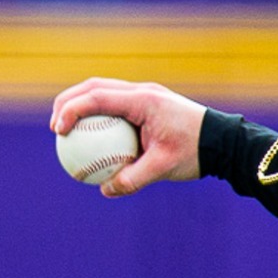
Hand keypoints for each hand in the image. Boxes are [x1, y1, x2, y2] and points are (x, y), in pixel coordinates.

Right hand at [50, 78, 205, 197]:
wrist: (223, 141)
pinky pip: (116, 106)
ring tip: (64, 129)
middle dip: (68, 102)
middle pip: (94, 87)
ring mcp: (145, 95)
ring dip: (81, 104)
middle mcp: (142, 91)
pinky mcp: (147, 103)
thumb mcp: (164, 168)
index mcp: (144, 100)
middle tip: (54, 127)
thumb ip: (134, 179)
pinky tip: (89, 138)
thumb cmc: (196, 152)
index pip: (98, 97)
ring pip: (103, 91)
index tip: (58, 130)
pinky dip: (98, 115)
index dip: (72, 110)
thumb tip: (106, 190)